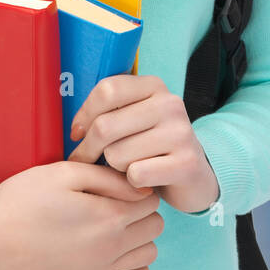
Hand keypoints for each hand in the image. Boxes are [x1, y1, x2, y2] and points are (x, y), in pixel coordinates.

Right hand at [0, 160, 163, 269]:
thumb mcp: (63, 174)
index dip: (138, 188)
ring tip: (115, 228)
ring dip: (140, 239)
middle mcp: (111, 247)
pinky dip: (133, 268)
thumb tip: (139, 188)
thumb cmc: (20, 203)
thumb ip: (107, 178)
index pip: (150, 201)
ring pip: (148, 255)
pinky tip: (116, 255)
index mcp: (108, 215)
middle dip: (142, 212)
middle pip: (154, 227)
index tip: (123, 186)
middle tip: (118, 203)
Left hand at [68, 74, 219, 214]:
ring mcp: (180, 133)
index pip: (107, 90)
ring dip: (115, 168)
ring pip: (117, 154)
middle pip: (106, 125)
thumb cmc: (152, 147)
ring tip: (127, 168)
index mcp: (154, 86)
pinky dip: (132, 183)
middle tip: (86, 160)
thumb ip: (109, 112)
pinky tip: (142, 181)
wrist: (195, 175)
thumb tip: (75, 129)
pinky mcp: (186, 163)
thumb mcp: (135, 119)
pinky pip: (136, 175)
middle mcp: (170, 104)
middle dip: (88, 149)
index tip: (77, 132)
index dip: (84, 114)